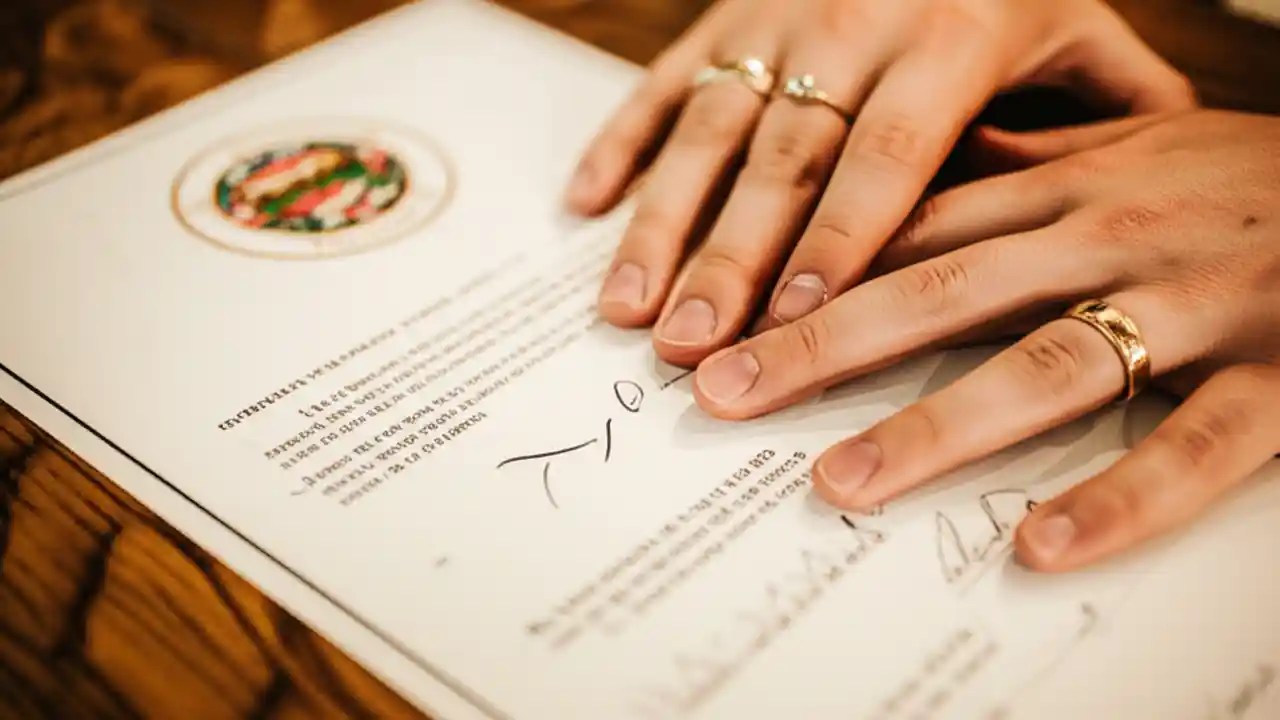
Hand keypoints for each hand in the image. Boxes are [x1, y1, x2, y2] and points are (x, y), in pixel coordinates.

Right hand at [567, 0, 1195, 366]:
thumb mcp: (1078, 28)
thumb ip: (1109, 116)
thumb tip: (1144, 214)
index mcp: (948, 39)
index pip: (884, 158)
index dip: (837, 242)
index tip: (794, 323)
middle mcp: (849, 24)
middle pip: (781, 160)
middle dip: (728, 260)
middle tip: (689, 348)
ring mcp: (772, 18)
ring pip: (708, 130)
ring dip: (660, 224)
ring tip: (626, 310)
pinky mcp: (721, 13)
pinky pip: (660, 80)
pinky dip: (619, 142)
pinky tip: (586, 208)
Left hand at [690, 109, 1279, 571]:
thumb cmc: (1252, 178)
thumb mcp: (1133, 151)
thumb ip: (1028, 164)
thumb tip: (920, 177)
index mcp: (1074, 185)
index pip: (916, 227)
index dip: (814, 274)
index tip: (730, 318)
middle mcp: (1114, 233)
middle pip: (945, 289)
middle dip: (825, 343)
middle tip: (726, 394)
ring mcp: (1196, 301)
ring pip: (1047, 363)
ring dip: (936, 426)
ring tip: (841, 482)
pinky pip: (1191, 444)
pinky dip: (1118, 496)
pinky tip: (1040, 546)